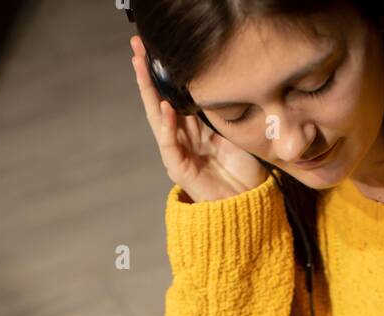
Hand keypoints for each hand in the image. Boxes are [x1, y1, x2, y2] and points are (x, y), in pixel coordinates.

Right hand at [130, 35, 267, 203]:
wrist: (247, 201)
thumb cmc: (242, 170)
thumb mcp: (232, 130)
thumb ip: (219, 110)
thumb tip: (217, 81)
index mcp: (193, 127)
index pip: (173, 95)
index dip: (163, 73)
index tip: (154, 47)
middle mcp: (182, 137)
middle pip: (159, 100)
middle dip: (147, 74)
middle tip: (136, 46)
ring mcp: (178, 152)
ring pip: (157, 117)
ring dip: (149, 91)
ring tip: (140, 66)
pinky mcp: (179, 168)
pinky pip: (170, 144)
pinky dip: (167, 126)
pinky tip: (165, 107)